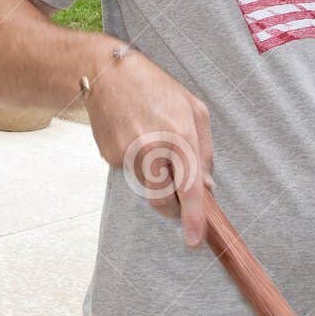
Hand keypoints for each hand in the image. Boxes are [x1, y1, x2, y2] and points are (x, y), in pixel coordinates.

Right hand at [84, 44, 214, 248]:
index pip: (190, 188)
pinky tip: (135, 138)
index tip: (195, 240)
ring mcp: (128, 154)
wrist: (107, 75)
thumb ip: (205, 150)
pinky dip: (138, 165)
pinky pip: (130, 174)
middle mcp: (152, 148)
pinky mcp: (111, 156)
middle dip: (173, 208)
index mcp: (180, 135)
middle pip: (163, 201)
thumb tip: (207, 187)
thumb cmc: (157, 88)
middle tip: (178, 199)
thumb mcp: (194, 109)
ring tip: (153, 146)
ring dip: (155, 180)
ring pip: (147, 189)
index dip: (194, 218)